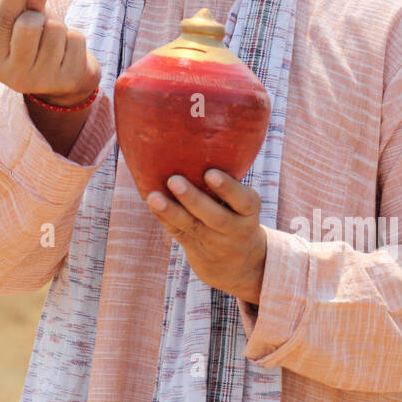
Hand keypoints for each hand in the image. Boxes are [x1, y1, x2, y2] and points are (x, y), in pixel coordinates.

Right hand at [0, 0, 99, 105]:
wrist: (65, 81)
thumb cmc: (39, 43)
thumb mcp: (27, 20)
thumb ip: (27, 0)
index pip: (5, 18)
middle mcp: (14, 76)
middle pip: (29, 23)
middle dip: (39, 16)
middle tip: (41, 28)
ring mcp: (43, 81)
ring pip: (55, 29)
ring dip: (60, 29)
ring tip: (57, 43)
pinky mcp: (69, 80)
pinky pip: (76, 39)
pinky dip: (76, 39)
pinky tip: (70, 53)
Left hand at [146, 168, 266, 304]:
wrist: (240, 264)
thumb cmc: (236, 213)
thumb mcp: (243, 203)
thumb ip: (227, 182)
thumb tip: (201, 137)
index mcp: (249, 211)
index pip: (244, 201)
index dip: (229, 189)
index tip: (211, 174)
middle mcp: (235, 229)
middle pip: (216, 218)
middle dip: (194, 200)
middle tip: (174, 180)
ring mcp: (214, 243)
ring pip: (192, 228)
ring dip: (171, 211)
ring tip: (154, 196)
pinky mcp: (195, 249)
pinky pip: (178, 234)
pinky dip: (164, 218)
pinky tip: (152, 203)